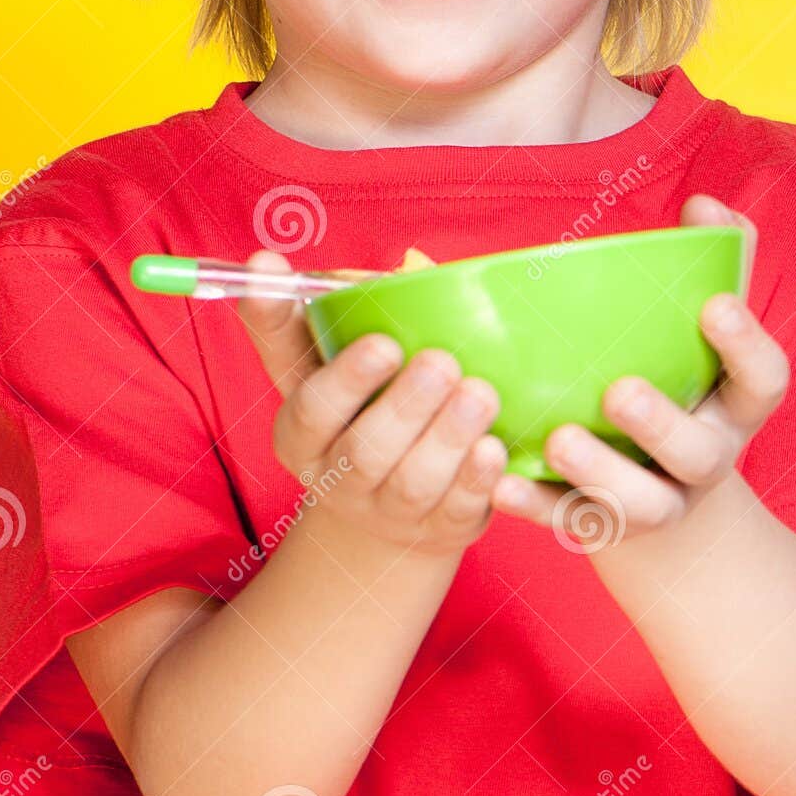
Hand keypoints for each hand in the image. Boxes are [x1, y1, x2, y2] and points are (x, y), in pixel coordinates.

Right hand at [237, 250, 508, 557]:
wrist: (388, 504)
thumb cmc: (361, 406)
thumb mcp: (330, 363)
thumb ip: (328, 312)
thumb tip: (352, 263)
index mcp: (301, 430)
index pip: (309, 404)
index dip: (344, 376)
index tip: (383, 342)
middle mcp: (336, 477)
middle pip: (363, 451)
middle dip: (404, 406)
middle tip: (442, 362)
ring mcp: (387, 511)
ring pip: (411, 484)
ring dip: (447, 438)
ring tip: (480, 394)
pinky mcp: (437, 531)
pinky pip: (455, 512)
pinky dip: (475, 482)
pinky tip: (495, 450)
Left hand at [487, 196, 788, 548]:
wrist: (662, 493)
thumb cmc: (679, 378)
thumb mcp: (704, 334)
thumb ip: (710, 267)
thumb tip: (706, 202)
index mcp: (735, 403)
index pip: (763, 380)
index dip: (746, 344)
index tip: (714, 303)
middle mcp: (706, 458)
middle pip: (698, 454)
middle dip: (661, 425)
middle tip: (619, 391)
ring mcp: (657, 501)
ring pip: (638, 502)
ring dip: (598, 471)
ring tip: (557, 440)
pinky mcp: (604, 528)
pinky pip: (571, 523)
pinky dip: (536, 507)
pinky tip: (499, 483)